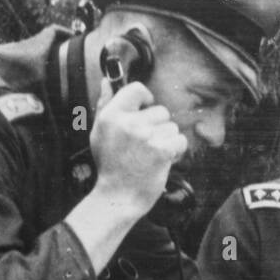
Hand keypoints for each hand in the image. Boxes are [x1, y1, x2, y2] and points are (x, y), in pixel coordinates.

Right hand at [89, 79, 187, 216]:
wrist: (118, 197)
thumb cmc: (110, 165)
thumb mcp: (99, 132)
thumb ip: (105, 105)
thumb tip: (107, 82)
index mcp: (111, 115)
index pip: (137, 89)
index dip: (146, 98)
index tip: (145, 109)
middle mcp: (129, 123)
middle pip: (160, 110)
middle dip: (158, 126)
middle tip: (146, 144)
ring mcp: (146, 137)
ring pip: (172, 127)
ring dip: (167, 140)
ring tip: (152, 154)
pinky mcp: (161, 151)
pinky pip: (180, 140)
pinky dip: (176, 151)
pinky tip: (163, 160)